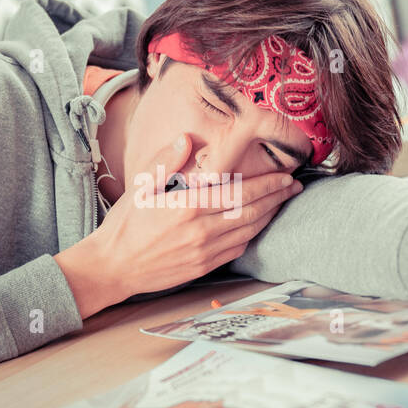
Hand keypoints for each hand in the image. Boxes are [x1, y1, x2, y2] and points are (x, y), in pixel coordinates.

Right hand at [56, 133, 301, 316]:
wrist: (112, 266)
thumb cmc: (125, 224)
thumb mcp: (140, 186)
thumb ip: (165, 161)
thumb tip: (186, 139)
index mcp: (187, 207)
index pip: (240, 192)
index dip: (267, 184)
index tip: (285, 176)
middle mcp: (201, 231)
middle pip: (251, 212)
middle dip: (276, 198)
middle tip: (294, 187)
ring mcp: (204, 252)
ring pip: (248, 231)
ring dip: (268, 217)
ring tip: (281, 203)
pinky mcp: (202, 267)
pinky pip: (236, 249)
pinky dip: (251, 235)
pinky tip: (256, 225)